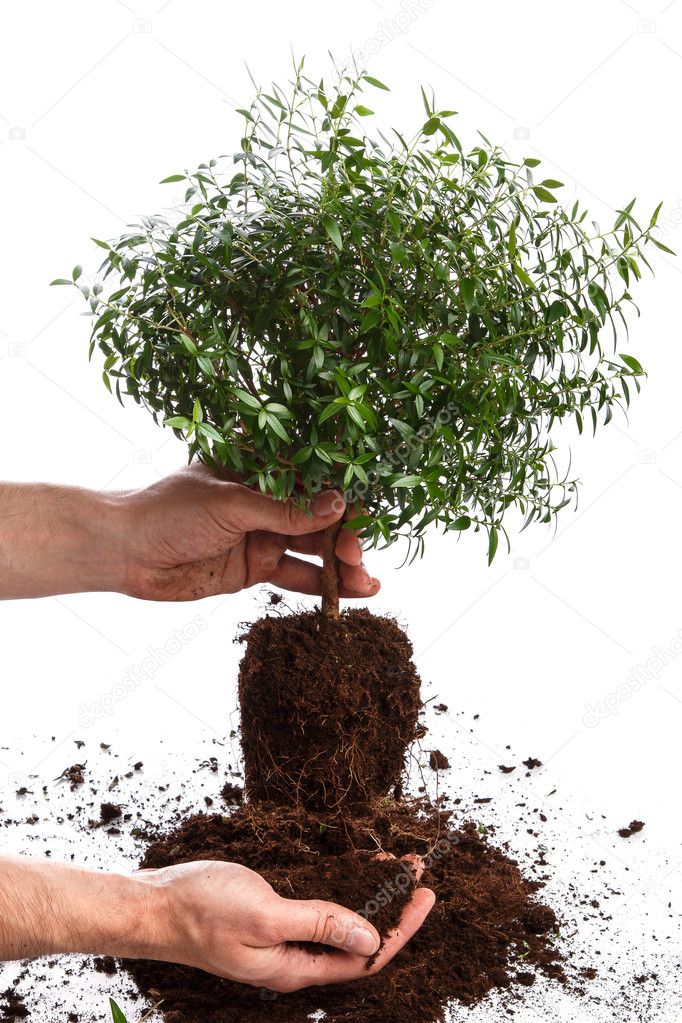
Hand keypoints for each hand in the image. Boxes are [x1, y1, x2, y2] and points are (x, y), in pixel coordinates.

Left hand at [121, 464, 380, 601]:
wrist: (125, 552)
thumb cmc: (170, 511)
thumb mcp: (232, 503)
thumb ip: (285, 509)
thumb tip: (338, 504)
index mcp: (262, 470)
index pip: (315, 479)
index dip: (344, 497)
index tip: (364, 517)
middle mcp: (269, 500)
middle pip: (321, 517)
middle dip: (346, 537)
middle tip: (356, 556)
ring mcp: (264, 535)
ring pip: (314, 551)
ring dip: (343, 567)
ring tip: (370, 584)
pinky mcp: (256, 568)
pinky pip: (297, 577)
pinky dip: (323, 586)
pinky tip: (351, 595)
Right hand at [143, 856, 435, 992]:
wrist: (154, 905)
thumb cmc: (202, 911)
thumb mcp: (266, 916)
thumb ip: (319, 925)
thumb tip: (372, 937)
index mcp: (295, 968)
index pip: (365, 957)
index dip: (400, 929)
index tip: (425, 896)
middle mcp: (293, 958)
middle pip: (357, 939)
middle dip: (393, 909)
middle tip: (420, 875)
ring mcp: (280, 938)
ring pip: (339, 920)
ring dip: (370, 893)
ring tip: (397, 865)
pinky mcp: (269, 916)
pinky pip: (316, 905)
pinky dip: (340, 885)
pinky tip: (352, 865)